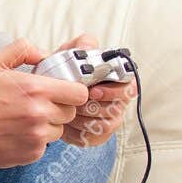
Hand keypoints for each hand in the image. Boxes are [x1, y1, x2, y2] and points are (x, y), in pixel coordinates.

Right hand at [0, 39, 89, 167]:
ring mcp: (37, 137)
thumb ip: (23, 49)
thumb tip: (45, 54)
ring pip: (59, 131)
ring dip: (48, 126)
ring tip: (25, 120)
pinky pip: (45, 146)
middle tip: (39, 105)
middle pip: (70, 113)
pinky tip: (18, 133)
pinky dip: (35, 141)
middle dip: (59, 108)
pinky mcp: (31, 154)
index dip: (73, 92)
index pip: (79, 94)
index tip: (63, 92)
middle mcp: (40, 114)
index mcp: (37, 89)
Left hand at [53, 33, 136, 147]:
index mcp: (117, 81)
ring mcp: (109, 120)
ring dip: (83, 119)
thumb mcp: (72, 51)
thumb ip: (82, 44)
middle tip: (75, 102)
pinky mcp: (97, 135)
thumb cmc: (67, 70)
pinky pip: (91, 138)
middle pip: (115, 109)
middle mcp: (117, 102)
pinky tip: (66, 123)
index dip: (113, 92)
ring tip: (68, 110)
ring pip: (103, 125)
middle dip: (92, 106)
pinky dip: (76, 132)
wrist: (51, 91)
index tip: (94, 91)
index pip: (130, 88)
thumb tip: (87, 48)